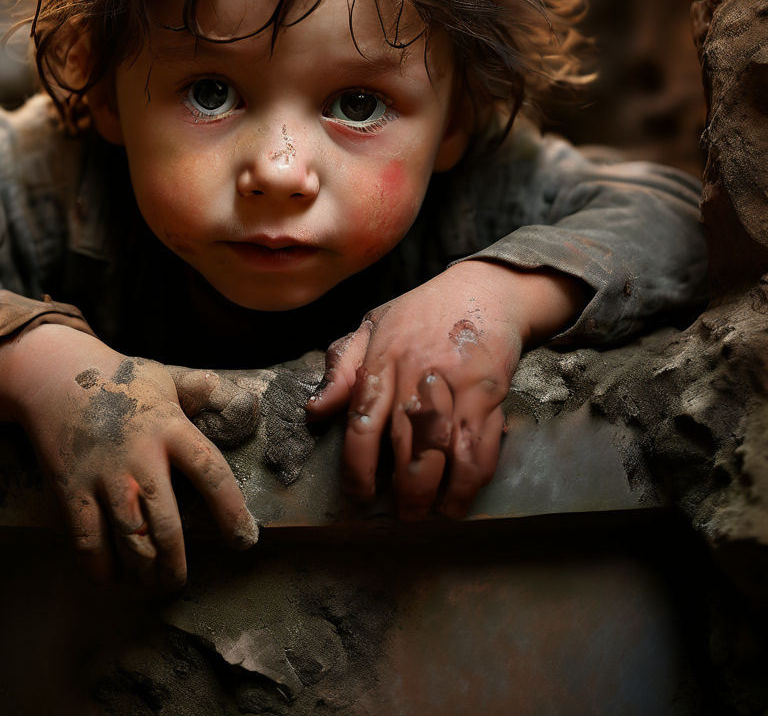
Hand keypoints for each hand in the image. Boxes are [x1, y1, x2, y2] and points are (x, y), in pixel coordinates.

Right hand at [0, 324, 258, 588]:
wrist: (55, 377)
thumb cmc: (119, 380)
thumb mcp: (164, 378)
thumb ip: (200, 391)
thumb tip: (240, 399)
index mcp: (169, 427)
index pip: (209, 473)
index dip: (231, 511)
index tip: (245, 540)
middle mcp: (138, 457)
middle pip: (165, 525)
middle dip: (176, 562)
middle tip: (179, 579)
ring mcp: (102, 477)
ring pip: (129, 541)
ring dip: (144, 572)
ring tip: (152, 582)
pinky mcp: (71, 492)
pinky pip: (87, 543)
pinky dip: (102, 569)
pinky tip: (114, 576)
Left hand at [306, 261, 586, 518]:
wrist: (486, 290)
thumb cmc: (422, 311)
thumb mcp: (372, 326)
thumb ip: (341, 369)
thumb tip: (315, 412)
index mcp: (382, 359)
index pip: (362, 420)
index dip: (357, 466)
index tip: (358, 495)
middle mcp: (417, 374)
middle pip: (405, 443)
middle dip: (402, 490)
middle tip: (400, 515)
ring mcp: (456, 385)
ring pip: (444, 450)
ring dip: (437, 491)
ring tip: (429, 514)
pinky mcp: (490, 392)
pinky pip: (482, 445)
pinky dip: (472, 479)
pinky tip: (461, 499)